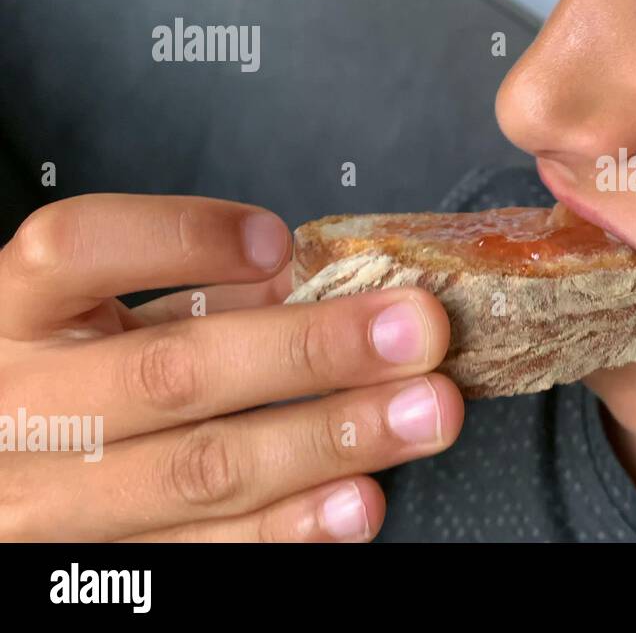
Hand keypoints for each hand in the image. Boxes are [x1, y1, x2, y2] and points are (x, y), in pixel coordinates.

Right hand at [0, 194, 462, 540]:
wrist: (3, 468)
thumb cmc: (76, 369)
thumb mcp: (109, 311)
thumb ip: (204, 289)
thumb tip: (329, 279)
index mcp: (18, 311)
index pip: (77, 249)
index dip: (181, 238)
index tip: (277, 238)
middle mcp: (21, 403)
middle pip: (172, 372)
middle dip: (313, 350)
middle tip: (416, 331)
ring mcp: (50, 496)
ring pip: (202, 469)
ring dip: (331, 438)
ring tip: (424, 412)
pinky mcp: (100, 566)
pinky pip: (205, 552)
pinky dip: (293, 524)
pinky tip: (361, 498)